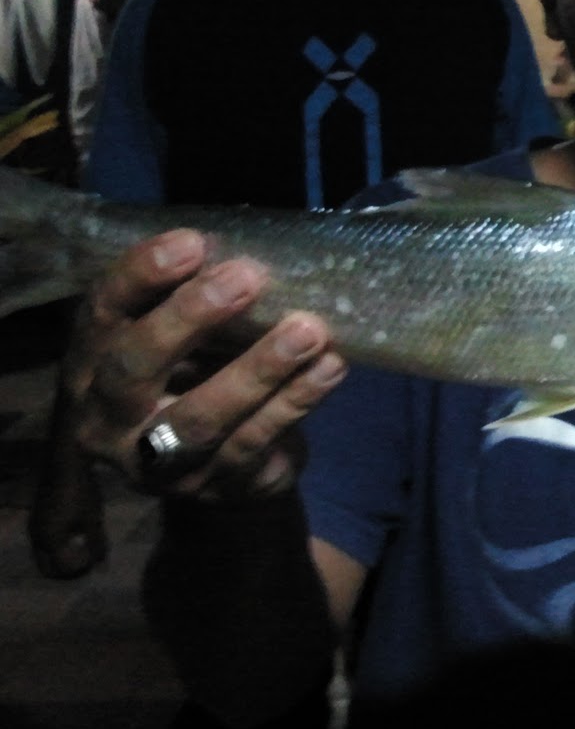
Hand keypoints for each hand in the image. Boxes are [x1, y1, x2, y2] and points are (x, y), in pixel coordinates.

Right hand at [60, 229, 346, 500]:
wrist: (224, 466)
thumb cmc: (200, 374)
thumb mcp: (185, 336)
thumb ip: (194, 298)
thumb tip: (242, 248)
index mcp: (92, 364)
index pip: (102, 313)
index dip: (141, 275)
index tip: (192, 242)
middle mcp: (109, 419)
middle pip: (135, 368)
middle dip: (190, 318)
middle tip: (247, 278)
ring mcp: (158, 463)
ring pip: (201, 416)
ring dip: (259, 368)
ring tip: (307, 329)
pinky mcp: (214, 486)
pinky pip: (255, 442)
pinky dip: (295, 401)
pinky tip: (328, 367)